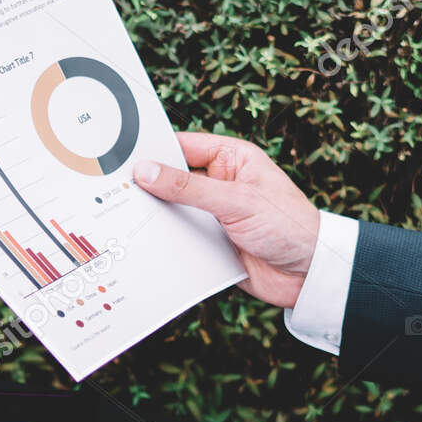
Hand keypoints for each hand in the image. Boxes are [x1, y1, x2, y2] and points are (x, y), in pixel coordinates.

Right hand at [132, 133, 321, 307]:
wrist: (309, 275)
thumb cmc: (288, 226)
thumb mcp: (237, 201)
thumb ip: (190, 187)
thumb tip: (146, 171)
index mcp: (231, 159)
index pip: (182, 147)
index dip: (153, 151)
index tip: (120, 158)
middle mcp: (220, 183)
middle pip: (172, 180)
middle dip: (147, 187)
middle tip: (112, 191)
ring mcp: (213, 214)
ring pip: (172, 211)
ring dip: (154, 218)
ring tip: (119, 219)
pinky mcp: (210, 242)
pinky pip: (179, 238)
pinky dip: (163, 242)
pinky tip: (141, 245)